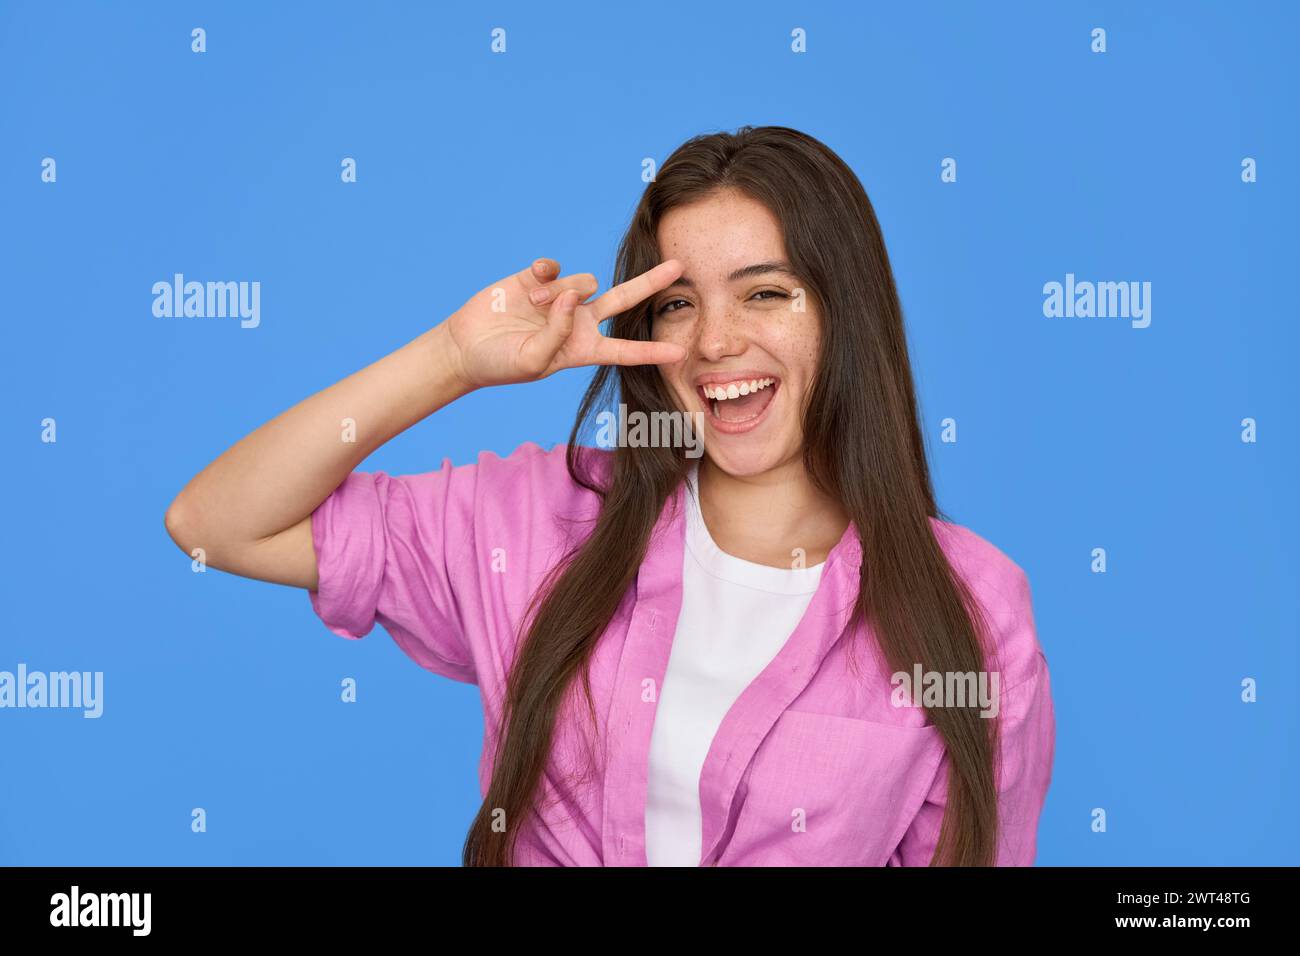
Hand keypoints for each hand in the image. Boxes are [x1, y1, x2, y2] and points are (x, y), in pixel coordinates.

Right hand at [440, 257, 686, 389]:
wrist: (466, 347)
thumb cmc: (500, 364)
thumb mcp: (533, 361)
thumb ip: (557, 333)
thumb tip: (571, 296)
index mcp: (582, 349)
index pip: (624, 351)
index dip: (650, 352)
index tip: (678, 353)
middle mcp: (578, 321)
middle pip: (624, 300)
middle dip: (651, 284)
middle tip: (679, 266)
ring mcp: (560, 298)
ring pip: (584, 281)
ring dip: (560, 292)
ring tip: (533, 306)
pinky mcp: (538, 278)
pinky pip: (556, 267)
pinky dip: (546, 274)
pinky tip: (531, 285)